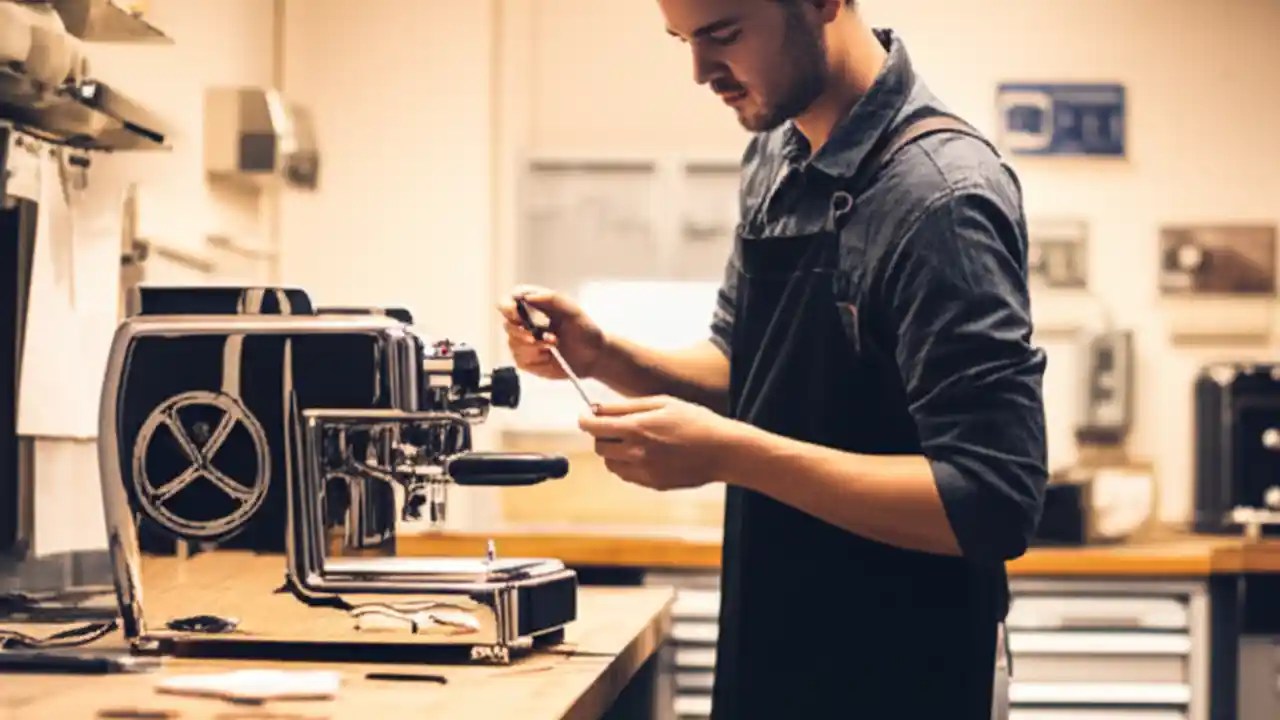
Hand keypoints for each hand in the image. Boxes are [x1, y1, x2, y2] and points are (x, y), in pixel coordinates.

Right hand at [497, 285, 606, 379]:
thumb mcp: (572, 310)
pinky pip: (520, 360)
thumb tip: (526, 296)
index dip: (507, 307)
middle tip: (538, 336)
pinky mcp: (527, 360)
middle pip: (507, 325)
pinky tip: (549, 356)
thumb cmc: (585, 329)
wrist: (594, 355)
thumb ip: (550, 299)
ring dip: (534, 346)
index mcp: (533, 305)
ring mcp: (524, 342)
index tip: (516, 315)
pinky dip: (536, 359)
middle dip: (522, 332)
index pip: (508, 302)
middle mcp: (525, 322)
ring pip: (513, 344)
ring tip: (553, 345)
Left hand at [578, 395, 740, 490]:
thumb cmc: (695, 421)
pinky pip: (626, 475)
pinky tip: (645, 453)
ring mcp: (644, 472)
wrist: (723, 451)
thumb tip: (597, 409)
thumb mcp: (662, 403)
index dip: (585, 419)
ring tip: (633, 439)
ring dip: (613, 450)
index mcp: (636, 428)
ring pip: (610, 463)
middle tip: (614, 425)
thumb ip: (626, 406)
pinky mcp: (652, 484)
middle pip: (599, 446)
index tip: (586, 415)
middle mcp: (636, 453)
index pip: (593, 426)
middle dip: (601, 434)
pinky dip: (627, 464)